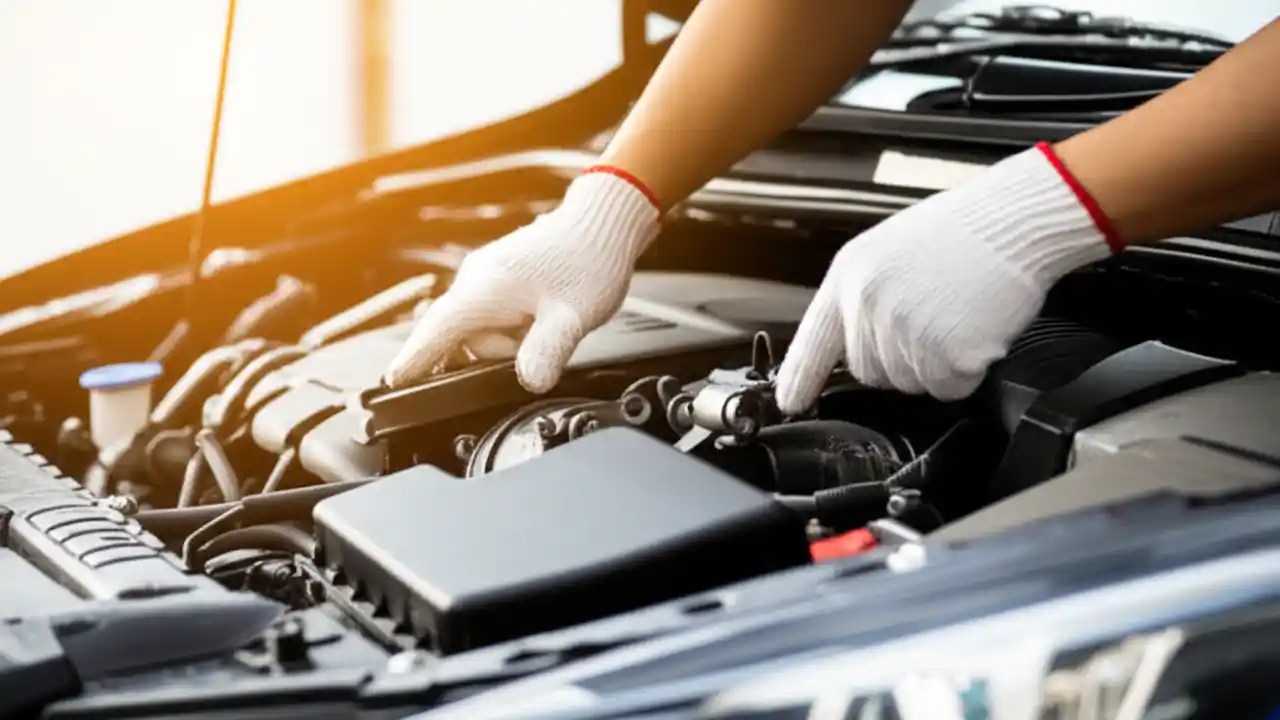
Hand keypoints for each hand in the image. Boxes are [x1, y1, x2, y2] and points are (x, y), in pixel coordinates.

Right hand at [384, 169, 660, 392]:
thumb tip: (530, 381)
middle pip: (461, 339)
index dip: (414, 361)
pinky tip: (538, 320)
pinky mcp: (499, 279)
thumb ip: (547, 352)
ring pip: (479, 330)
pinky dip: (510, 328)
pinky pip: (491, 316)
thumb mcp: (573, 317)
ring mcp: (485, 277)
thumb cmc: (589, 262)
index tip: (392, 382)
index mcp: (483, 289)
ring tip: (545, 325)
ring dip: (507, 341)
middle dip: (495, 355)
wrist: (604, 223)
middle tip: (539, 342)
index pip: (436, 333)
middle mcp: (475, 281)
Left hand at [775, 144, 1116, 412]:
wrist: (1014, 222)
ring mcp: (906, 332)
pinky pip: (947, 388)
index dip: (800, 378)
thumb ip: (861, 296)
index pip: (814, 342)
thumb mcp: (887, 251)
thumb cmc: (961, 232)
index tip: (790, 401)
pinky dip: (965, 371)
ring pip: (909, 383)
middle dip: (898, 359)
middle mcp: (869, 305)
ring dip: (935, 364)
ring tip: (955, 316)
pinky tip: (973, 331)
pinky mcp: (946, 354)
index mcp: (850, 275)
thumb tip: (849, 343)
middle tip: (933, 318)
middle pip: (869, 372)